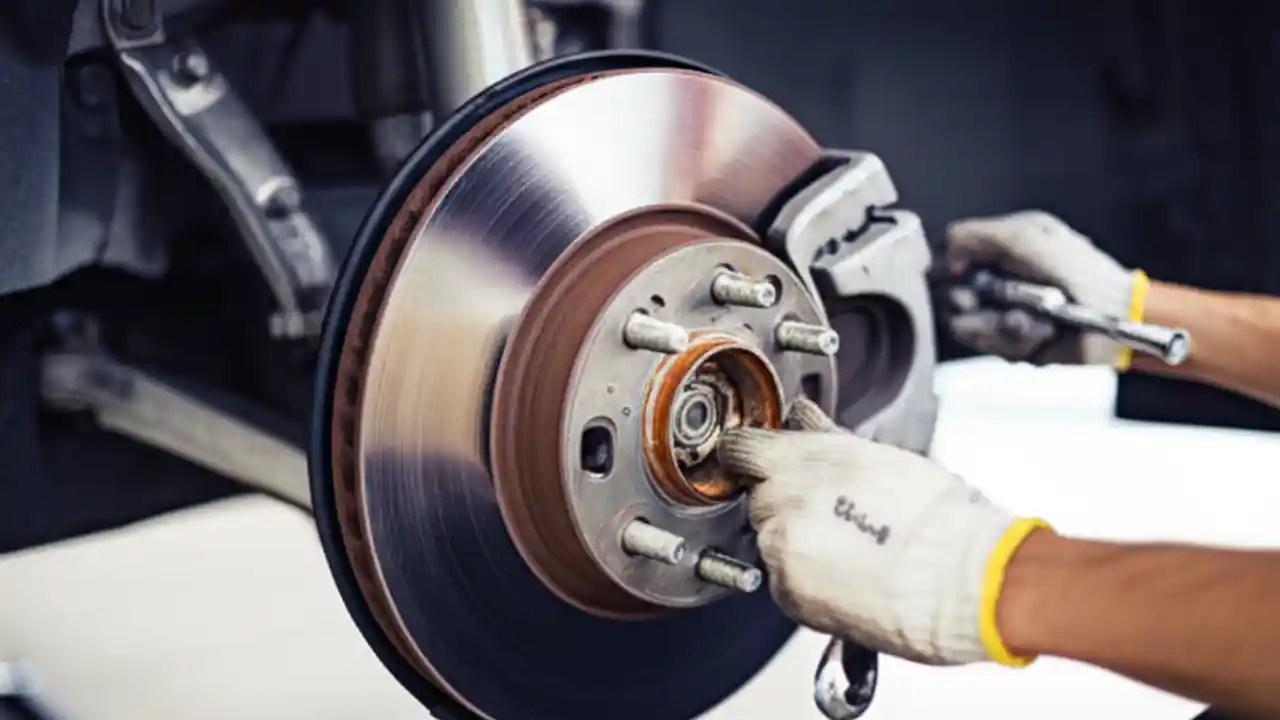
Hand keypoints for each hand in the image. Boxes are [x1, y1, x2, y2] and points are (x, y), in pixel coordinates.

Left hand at [720, 399, 1045, 665]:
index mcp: (808, 457)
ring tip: (849, 549)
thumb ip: (828, 440)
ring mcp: (783, 548)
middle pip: (758, 495)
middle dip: (783, 501)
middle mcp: (787, 499)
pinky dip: (803, 580)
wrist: (966, 581)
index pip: (743, 447)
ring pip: (769, 539)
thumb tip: (803, 418)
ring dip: (794, 541)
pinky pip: (782, 580)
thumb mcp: (883, 459)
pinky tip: (846, 577)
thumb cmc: (942, 519)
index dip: (747, 455)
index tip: (752, 460)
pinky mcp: (789, 593)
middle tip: (831, 514)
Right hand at [944, 210, 1137, 365]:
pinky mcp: (1014, 340)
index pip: (949, 253)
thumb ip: (978, 234)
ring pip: (966, 324)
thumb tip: (945, 252)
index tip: (962, 275)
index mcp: (1003, 244)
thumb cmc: (1079, 271)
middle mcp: (999, 275)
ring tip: (1027, 322)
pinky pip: (991, 345)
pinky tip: (1039, 333)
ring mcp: (1004, 309)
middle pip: (949, 292)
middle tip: (979, 304)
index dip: (949, 267)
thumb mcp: (1027, 237)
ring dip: (995, 325)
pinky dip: (1014, 340)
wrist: (1118, 318)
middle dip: (966, 302)